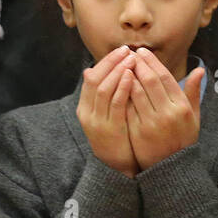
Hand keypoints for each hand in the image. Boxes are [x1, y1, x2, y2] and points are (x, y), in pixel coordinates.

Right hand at [77, 45, 138, 177]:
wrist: (117, 168)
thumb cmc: (116, 138)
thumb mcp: (106, 115)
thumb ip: (105, 96)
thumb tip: (96, 70)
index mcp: (85, 107)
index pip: (92, 77)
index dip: (106, 62)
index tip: (121, 50)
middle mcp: (87, 112)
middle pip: (95, 79)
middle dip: (111, 62)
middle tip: (126, 50)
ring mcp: (96, 121)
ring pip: (103, 88)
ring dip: (117, 70)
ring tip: (131, 58)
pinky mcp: (110, 128)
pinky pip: (115, 103)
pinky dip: (122, 87)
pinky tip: (132, 76)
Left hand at [124, 48, 202, 171]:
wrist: (171, 167)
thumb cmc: (183, 138)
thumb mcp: (194, 116)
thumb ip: (194, 92)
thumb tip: (198, 69)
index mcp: (183, 107)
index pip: (165, 77)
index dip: (152, 62)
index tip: (142, 52)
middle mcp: (169, 113)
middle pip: (150, 81)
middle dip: (138, 64)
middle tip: (129, 54)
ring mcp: (153, 123)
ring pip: (136, 91)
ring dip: (127, 76)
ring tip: (120, 66)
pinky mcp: (139, 131)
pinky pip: (128, 107)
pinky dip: (121, 93)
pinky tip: (116, 85)